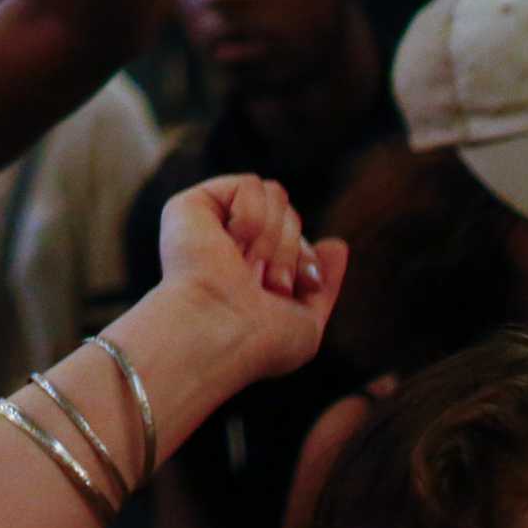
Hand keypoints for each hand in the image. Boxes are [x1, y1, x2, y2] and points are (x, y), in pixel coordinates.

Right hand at [155, 176, 345, 385]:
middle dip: (288, 252)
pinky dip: (252, 216)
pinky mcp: (191, 206)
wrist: (219, 333)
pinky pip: (251, 185)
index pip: (296, 239)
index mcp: (250, 270)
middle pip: (289, 214)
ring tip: (246, 268)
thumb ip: (325, 285)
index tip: (297, 289)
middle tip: (264, 284)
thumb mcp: (307, 322)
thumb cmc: (258, 341)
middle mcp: (229, 245)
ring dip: (272, 239)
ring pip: (274, 196)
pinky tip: (232, 242)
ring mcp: (210, 224)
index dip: (305, 260)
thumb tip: (337, 244)